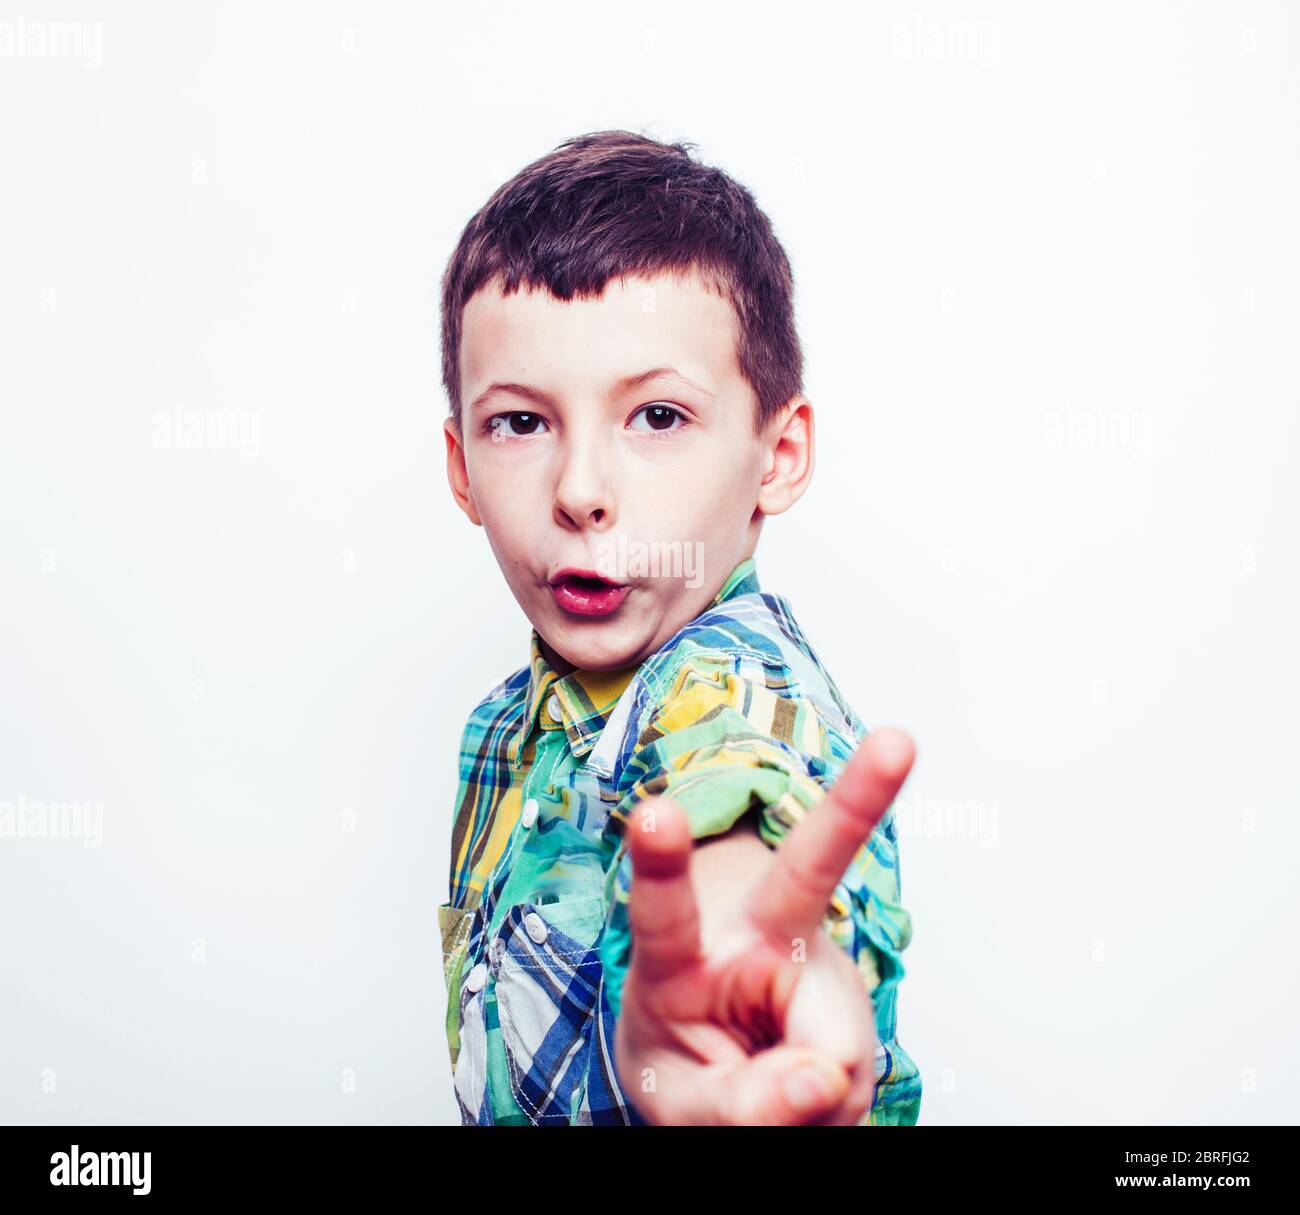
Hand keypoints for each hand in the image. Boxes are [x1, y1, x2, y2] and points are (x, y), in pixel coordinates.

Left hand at [613, 727, 915, 1124]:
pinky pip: (853, 1075)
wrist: (722, 1073)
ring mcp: (814, 963)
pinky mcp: (850, 1002)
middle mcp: (756, 937)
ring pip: (830, 1050)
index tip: (658, 811)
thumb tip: (822, 1075)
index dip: (663, 863)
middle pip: (808, 870)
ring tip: (771, 1094)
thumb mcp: (684, 1100)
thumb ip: (738, 1104)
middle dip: (857, 800)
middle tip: (899, 741)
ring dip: (805, 1101)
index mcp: (680, 955)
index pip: (666, 910)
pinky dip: (829, 1110)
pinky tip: (804, 1093)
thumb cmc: (688, 1063)